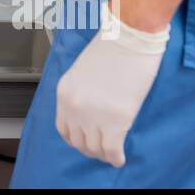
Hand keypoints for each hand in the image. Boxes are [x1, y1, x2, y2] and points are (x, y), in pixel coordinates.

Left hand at [54, 0, 167, 166]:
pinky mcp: (116, 120)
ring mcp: (94, 115)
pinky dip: (116, 158)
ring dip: (103, 154)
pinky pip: (112, 151)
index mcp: (64, 91)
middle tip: (102, 150)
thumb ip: (83, 91)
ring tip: (112, 153)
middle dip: (90, 149)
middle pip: (78, 142)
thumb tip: (91, 109)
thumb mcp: (84, 69)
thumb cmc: (112, 45)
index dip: (75, 138)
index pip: (63, 128)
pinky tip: (121, 158)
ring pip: (94, 149)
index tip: (86, 141)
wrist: (130, 35)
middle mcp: (74, 106)